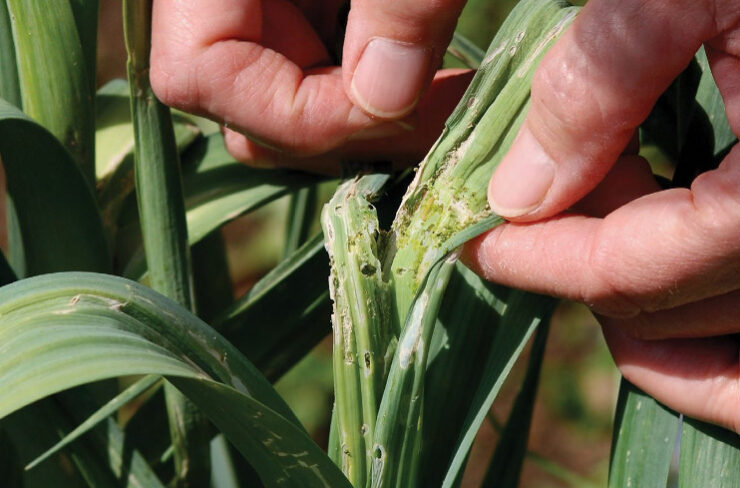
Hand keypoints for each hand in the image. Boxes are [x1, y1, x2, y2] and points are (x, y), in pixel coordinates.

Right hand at [150, 0, 471, 171]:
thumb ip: (398, 3)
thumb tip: (387, 101)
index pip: (201, 75)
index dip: (297, 114)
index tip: (396, 108)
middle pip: (241, 104)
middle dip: (340, 130)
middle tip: (435, 124)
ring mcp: (255, 8)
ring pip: (282, 98)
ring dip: (364, 118)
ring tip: (446, 102)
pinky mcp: (300, 11)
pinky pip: (314, 70)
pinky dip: (372, 89)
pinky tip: (427, 79)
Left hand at [464, 0, 739, 442]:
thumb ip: (598, 84)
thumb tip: (515, 191)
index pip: (625, 271)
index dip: (533, 258)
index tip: (473, 241)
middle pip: (665, 306)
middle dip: (577, 262)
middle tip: (536, 200)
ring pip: (725, 349)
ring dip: (643, 300)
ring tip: (601, 223)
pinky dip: (719, 357)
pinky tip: (669, 282)